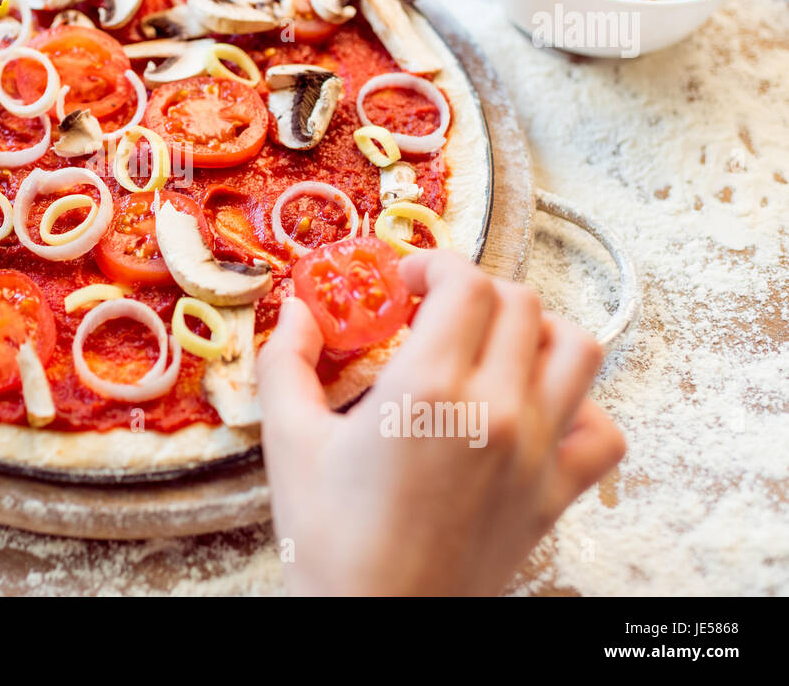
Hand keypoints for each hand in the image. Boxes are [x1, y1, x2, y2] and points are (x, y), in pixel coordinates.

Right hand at [256, 250, 624, 595]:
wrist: (374, 623)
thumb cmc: (327, 539)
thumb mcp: (288, 439)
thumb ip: (285, 362)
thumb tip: (294, 311)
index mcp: (427, 391)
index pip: (466, 284)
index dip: (435, 264)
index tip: (407, 282)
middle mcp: (494, 412)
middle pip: (520, 303)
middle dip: (476, 290)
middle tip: (436, 311)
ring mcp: (535, 456)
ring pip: (578, 351)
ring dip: (539, 331)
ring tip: (495, 344)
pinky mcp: (554, 496)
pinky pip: (602, 431)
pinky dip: (581, 407)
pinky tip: (535, 409)